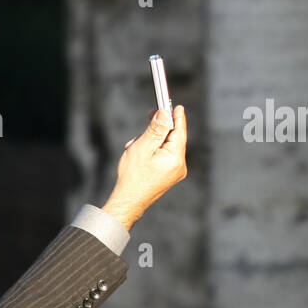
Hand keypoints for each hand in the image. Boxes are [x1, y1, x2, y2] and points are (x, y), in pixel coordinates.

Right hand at [101, 105, 187, 230]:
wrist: (128, 201)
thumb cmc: (133, 176)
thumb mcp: (143, 147)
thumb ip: (156, 129)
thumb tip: (165, 114)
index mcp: (176, 158)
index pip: (180, 132)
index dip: (177, 117)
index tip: (176, 106)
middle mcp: (179, 166)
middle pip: (172, 138)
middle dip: (158, 129)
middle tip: (149, 116)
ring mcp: (175, 172)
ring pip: (166, 146)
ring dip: (151, 141)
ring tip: (134, 146)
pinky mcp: (169, 175)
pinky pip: (163, 156)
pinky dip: (152, 150)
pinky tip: (138, 153)